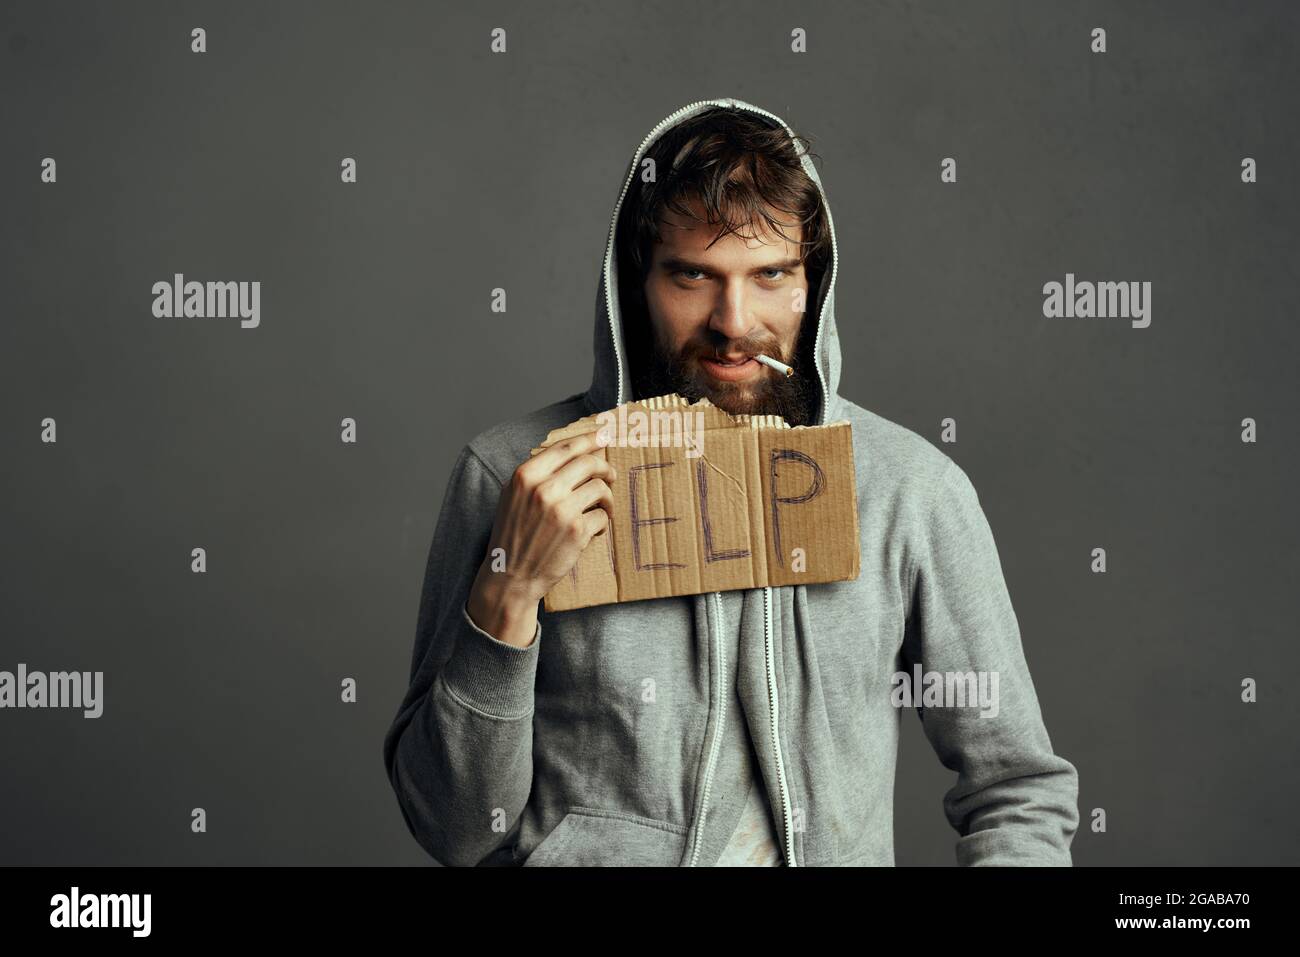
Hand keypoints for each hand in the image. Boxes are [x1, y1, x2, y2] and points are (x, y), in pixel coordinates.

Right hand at [466, 431, 615, 646]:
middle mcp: (543, 488)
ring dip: (606, 497)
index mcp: (525, 475)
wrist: (509, 576)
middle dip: (605, 467)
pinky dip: (603, 522)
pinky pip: (603, 515)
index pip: (566, 447)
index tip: (605, 436)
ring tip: (601, 507)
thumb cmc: (513, 536)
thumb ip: (538, 473)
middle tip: (610, 475)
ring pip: (600, 487)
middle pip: (589, 463)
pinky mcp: (577, 531)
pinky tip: (593, 530)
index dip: (590, 439)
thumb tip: (573, 453)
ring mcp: (562, 510)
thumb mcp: (514, 496)